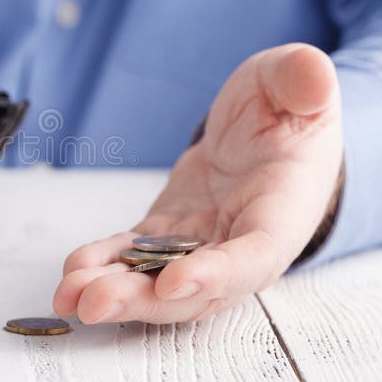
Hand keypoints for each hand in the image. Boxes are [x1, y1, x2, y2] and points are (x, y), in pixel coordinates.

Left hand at [53, 43, 342, 323]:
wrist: (266, 131)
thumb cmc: (286, 109)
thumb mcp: (296, 84)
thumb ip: (302, 81)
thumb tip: (312, 77)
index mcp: (282, 211)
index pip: (253, 257)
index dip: (214, 275)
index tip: (172, 282)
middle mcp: (241, 243)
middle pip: (196, 290)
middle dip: (144, 300)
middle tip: (95, 303)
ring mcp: (201, 244)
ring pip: (159, 282)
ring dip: (115, 293)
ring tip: (69, 296)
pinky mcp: (168, 234)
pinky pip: (135, 256)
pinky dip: (105, 263)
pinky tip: (73, 272)